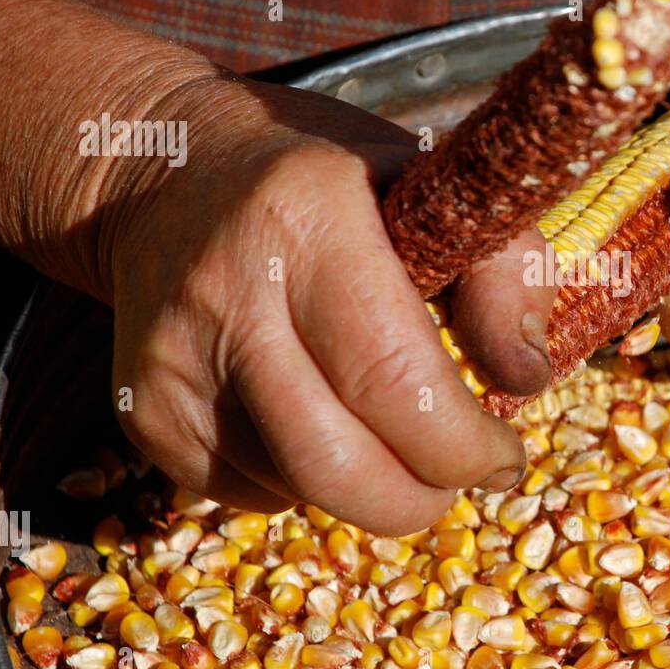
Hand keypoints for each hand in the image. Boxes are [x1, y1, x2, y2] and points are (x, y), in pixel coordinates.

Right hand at [99, 77, 525, 532]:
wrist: (167, 171)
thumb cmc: (328, 181)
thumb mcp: (431, 186)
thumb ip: (503, 271)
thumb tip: (527, 382)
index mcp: (310, 221)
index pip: (395, 378)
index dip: (464, 446)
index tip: (505, 456)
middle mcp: (228, 295)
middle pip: (337, 464)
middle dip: (421, 497)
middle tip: (458, 475)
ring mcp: (171, 360)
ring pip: (296, 490)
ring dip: (367, 489)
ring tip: (390, 433)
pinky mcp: (141, 410)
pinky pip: (249, 494)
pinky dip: (306, 482)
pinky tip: (318, 418)